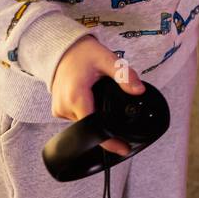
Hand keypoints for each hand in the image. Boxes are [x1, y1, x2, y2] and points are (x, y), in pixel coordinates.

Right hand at [50, 36, 143, 155]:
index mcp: (76, 97)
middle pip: (91, 127)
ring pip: (84, 124)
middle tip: (119, 114)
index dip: (109, 140)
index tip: (122, 148)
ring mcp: (60, 110)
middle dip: (106, 125)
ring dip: (97, 117)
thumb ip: (124, 75)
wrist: (62, 49)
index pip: (93, 127)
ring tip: (103, 98)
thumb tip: (139, 91)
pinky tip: (94, 100)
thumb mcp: (107, 59)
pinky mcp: (59, 110)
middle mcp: (64, 108)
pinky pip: (77, 119)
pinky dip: (88, 113)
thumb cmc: (83, 53)